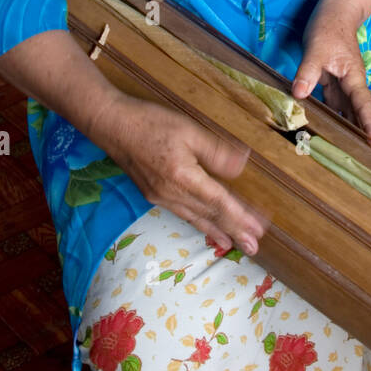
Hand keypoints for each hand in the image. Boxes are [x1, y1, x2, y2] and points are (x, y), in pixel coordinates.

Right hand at [100, 95, 265, 255]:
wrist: (112, 125)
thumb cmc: (150, 122)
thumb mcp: (189, 130)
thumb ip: (216, 152)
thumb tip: (242, 166)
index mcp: (184, 177)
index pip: (219, 202)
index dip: (240, 217)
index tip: (259, 229)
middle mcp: (172, 194)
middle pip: (210, 216)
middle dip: (234, 231)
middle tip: (254, 248)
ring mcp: (161, 197)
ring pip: (196, 219)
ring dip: (217, 232)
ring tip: (234, 246)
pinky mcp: (153, 195)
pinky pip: (182, 215)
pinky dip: (198, 224)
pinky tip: (205, 228)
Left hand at [291, 0, 370, 147]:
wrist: (334, 12)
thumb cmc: (329, 28)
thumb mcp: (316, 49)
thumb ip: (308, 72)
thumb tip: (300, 94)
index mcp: (353, 78)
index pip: (363, 107)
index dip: (370, 127)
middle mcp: (350, 85)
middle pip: (358, 115)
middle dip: (363, 137)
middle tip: (366, 162)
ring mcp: (342, 85)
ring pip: (346, 113)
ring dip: (347, 131)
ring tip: (346, 155)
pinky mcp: (332, 83)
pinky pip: (333, 106)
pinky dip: (331, 119)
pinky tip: (324, 132)